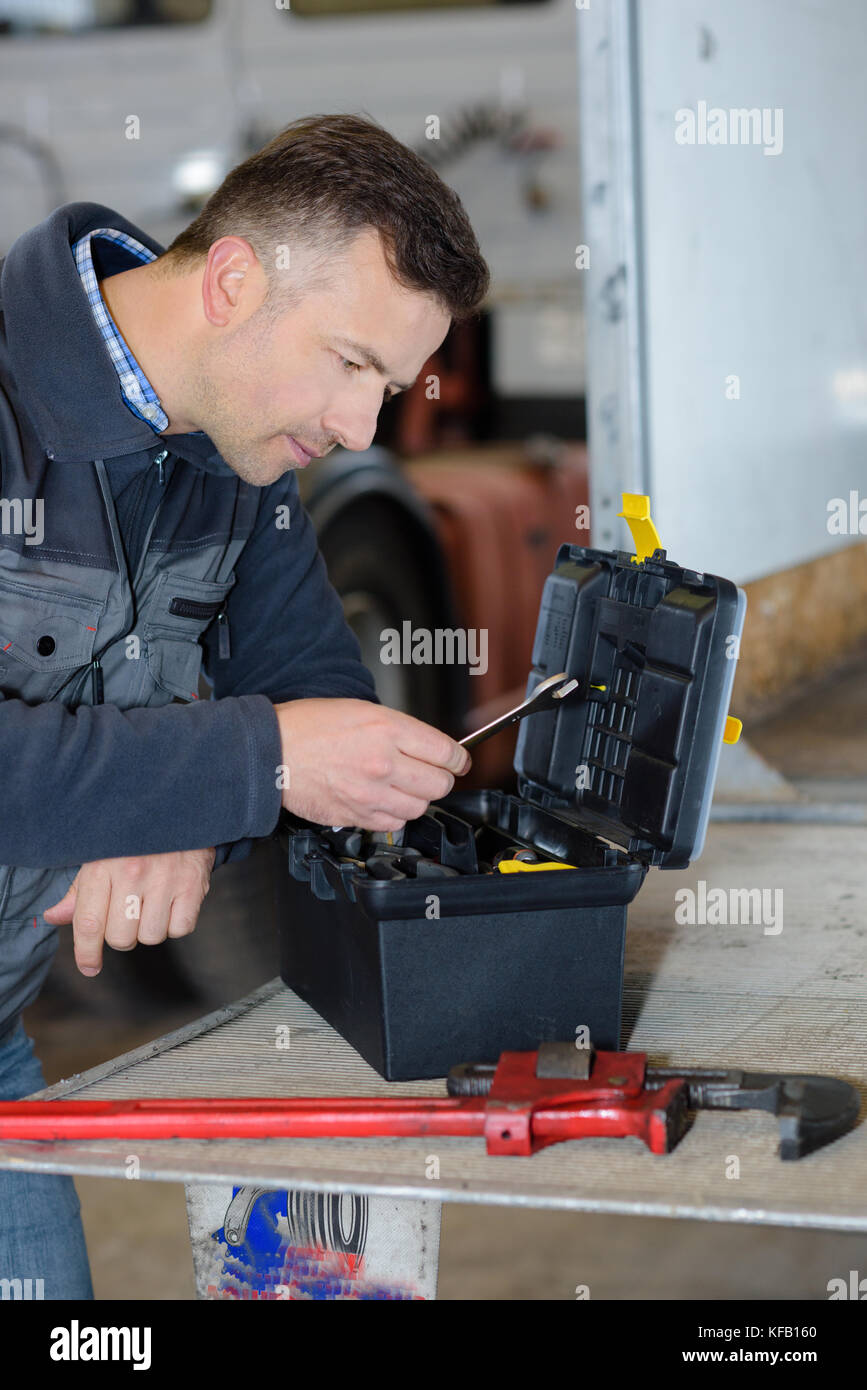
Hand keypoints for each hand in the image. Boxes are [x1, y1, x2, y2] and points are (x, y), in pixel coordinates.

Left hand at [43, 847, 216, 976]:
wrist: (180, 806)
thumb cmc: (135, 836)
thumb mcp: (99, 854)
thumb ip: (77, 890)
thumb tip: (54, 917)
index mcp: (103, 866)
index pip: (87, 923)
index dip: (86, 953)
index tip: (89, 966)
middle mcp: (133, 873)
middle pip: (120, 938)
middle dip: (121, 935)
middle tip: (126, 915)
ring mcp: (165, 879)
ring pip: (151, 936)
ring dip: (149, 928)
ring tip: (150, 903)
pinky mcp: (193, 885)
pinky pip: (180, 928)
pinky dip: (175, 923)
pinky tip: (171, 902)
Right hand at [273, 698, 470, 830]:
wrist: (271, 752)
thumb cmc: (308, 726)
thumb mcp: (361, 710)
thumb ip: (399, 729)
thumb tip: (429, 747)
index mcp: (387, 730)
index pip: (446, 752)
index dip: (458, 758)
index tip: (459, 761)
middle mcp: (382, 763)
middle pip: (440, 784)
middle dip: (441, 778)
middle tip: (432, 773)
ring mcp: (370, 794)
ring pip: (419, 807)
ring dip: (418, 798)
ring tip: (404, 786)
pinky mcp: (356, 816)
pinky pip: (393, 823)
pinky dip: (395, 815)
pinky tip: (384, 800)